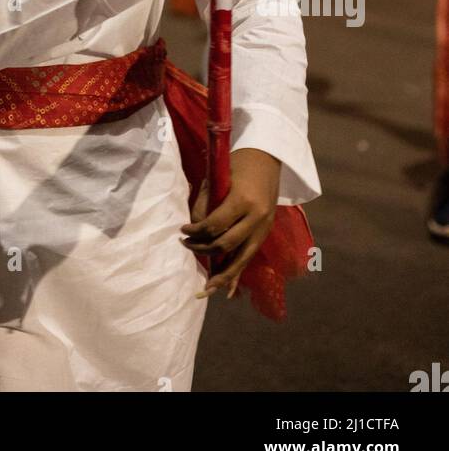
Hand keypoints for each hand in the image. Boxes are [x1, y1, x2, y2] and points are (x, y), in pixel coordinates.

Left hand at [181, 147, 280, 299]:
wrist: (268, 159)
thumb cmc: (239, 163)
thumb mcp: (220, 176)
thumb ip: (207, 201)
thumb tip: (193, 224)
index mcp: (243, 201)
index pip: (215, 225)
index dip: (196, 231)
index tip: (182, 231)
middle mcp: (256, 219)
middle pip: (226, 245)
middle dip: (203, 249)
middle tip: (186, 245)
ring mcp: (263, 228)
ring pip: (241, 260)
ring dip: (221, 274)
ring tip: (205, 288)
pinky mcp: (265, 234)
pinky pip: (249, 258)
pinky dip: (237, 275)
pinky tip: (226, 291)